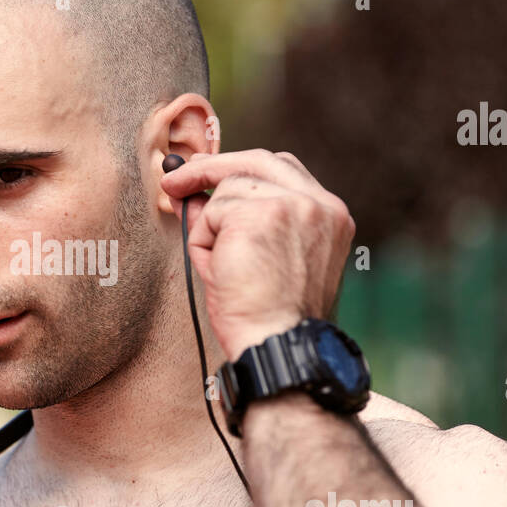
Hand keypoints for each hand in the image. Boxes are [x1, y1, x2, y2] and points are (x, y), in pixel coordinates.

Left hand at [160, 149, 355, 361]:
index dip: (242, 169)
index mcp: (330, 217)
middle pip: (258, 161)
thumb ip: (232, 221)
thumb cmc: (268, 318)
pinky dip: (203, 242)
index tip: (211, 175)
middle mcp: (319, 205)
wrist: (277, 346)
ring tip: (222, 269)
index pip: (283, 171)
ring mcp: (293, 205)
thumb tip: (192, 196)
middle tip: (176, 179)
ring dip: (211, 227)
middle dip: (211, 167)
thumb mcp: (256, 260)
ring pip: (228, 190)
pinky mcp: (261, 214)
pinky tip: (220, 271)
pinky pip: (212, 212)